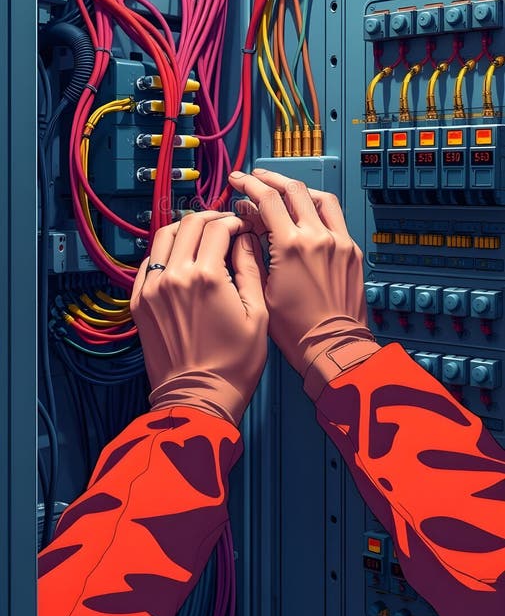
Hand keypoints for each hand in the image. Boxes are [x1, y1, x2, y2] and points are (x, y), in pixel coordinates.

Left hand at [130, 211, 267, 425]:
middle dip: (211, 218)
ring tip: (202, 235)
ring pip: (164, 236)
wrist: (198, 397)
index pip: (218, 228)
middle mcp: (175, 277)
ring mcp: (152, 288)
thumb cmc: (233, 364)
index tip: (242, 227)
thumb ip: (251, 269)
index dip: (234, 221)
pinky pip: (148, 262)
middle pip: (189, 225)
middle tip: (224, 224)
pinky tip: (181, 258)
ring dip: (185, 228)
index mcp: (207, 278)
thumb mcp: (257, 315)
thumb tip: (246, 240)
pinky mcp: (140, 302)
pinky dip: (165, 251)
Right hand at [228, 169, 378, 399]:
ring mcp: (339, 242)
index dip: (249, 185)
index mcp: (291, 247)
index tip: (238, 181)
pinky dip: (318, 206)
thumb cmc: (297, 329)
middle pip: (292, 190)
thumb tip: (246, 224)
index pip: (266, 199)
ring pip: (317, 197)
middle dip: (270, 179)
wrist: (333, 346)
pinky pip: (335, 216)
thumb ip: (253, 252)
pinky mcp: (351, 251)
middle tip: (255, 177)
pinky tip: (307, 210)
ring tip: (282, 188)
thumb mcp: (262, 290)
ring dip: (296, 188)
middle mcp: (317, 238)